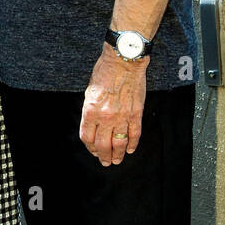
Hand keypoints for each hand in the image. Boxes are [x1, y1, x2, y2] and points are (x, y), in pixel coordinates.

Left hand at [79, 47, 147, 166]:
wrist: (123, 62)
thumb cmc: (104, 73)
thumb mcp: (89, 92)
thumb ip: (90, 111)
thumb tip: (92, 126)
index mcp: (90, 111)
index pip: (87, 138)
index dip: (90, 148)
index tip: (93, 151)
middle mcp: (105, 117)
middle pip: (103, 145)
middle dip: (103, 157)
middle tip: (105, 162)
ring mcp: (122, 116)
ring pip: (119, 143)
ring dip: (117, 155)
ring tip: (116, 161)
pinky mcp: (136, 113)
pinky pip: (134, 134)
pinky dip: (132, 144)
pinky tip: (130, 150)